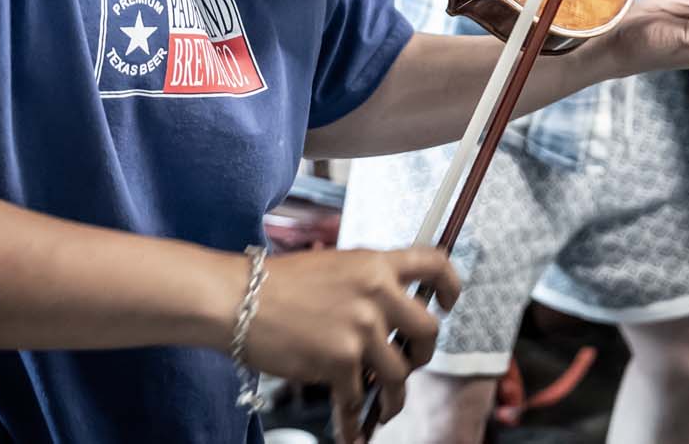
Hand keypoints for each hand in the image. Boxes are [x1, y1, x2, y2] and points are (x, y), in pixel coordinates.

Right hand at [239, 246, 459, 442]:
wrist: (238, 299)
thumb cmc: (277, 283)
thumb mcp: (333, 267)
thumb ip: (366, 283)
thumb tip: (390, 312)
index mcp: (374, 264)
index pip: (433, 262)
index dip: (451, 284)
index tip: (449, 302)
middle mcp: (375, 294)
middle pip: (427, 331)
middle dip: (422, 354)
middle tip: (410, 361)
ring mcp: (360, 329)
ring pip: (398, 374)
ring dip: (394, 396)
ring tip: (386, 406)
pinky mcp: (340, 361)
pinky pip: (358, 399)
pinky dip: (354, 421)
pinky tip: (352, 431)